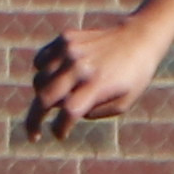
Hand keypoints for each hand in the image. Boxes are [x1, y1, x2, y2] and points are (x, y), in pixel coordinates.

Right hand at [25, 19, 167, 139]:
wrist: (139, 38)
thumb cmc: (133, 76)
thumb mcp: (124, 103)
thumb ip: (95, 112)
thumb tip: (67, 114)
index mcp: (98, 84)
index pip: (69, 111)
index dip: (60, 127)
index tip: (58, 135)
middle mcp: (80, 67)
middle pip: (44, 98)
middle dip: (34, 120)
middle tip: (34, 134)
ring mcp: (70, 50)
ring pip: (39, 80)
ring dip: (43, 95)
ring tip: (56, 99)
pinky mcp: (65, 38)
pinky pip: (41, 61)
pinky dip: (43, 73)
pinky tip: (56, 78)